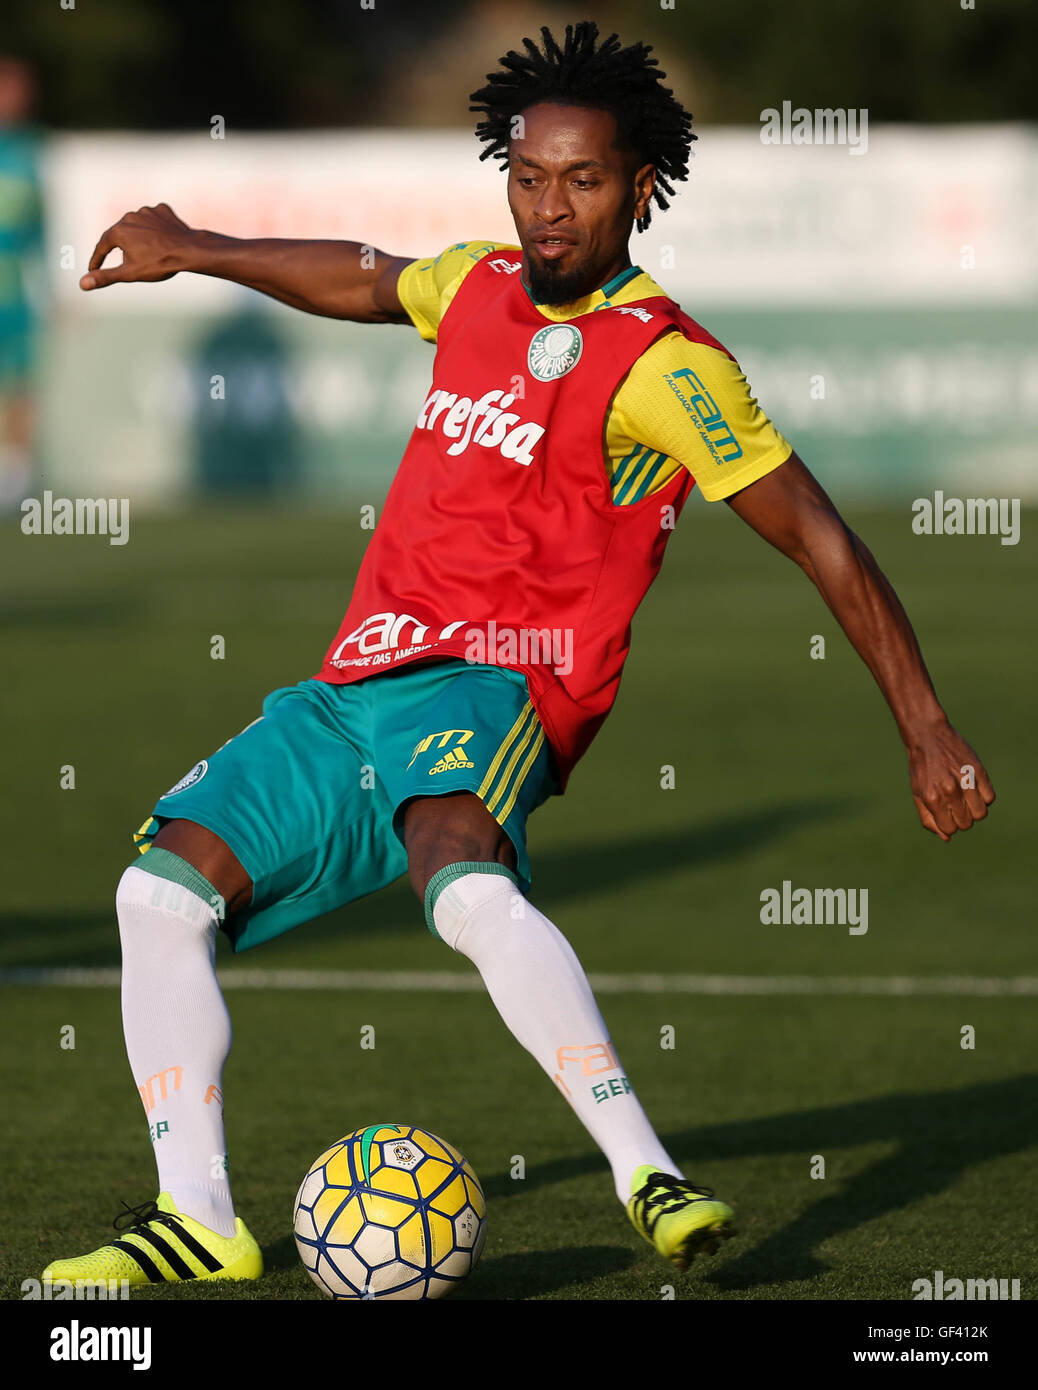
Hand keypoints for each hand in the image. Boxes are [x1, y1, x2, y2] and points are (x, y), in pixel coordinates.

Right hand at [80, 203, 193, 289]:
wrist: (189, 250)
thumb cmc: (159, 263)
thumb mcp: (130, 273)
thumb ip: (105, 277)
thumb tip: (82, 283)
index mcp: (118, 231)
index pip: (102, 246)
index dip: (97, 259)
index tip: (93, 267)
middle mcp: (130, 217)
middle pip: (120, 234)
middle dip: (119, 247)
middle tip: (120, 258)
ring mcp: (147, 211)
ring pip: (138, 226)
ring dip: (138, 236)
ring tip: (144, 249)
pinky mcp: (163, 210)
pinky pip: (154, 220)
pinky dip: (154, 227)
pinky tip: (158, 236)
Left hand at [907, 722, 994, 840]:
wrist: (929, 736)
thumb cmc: (921, 768)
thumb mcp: (918, 793)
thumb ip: (929, 818)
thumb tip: (947, 837)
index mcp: (933, 798)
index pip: (950, 829)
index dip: (948, 825)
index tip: (945, 815)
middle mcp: (950, 791)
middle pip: (966, 823)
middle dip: (961, 819)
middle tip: (955, 805)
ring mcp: (966, 781)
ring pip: (981, 813)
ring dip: (974, 811)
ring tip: (966, 799)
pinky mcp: (979, 771)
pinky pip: (990, 797)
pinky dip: (984, 798)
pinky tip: (974, 789)